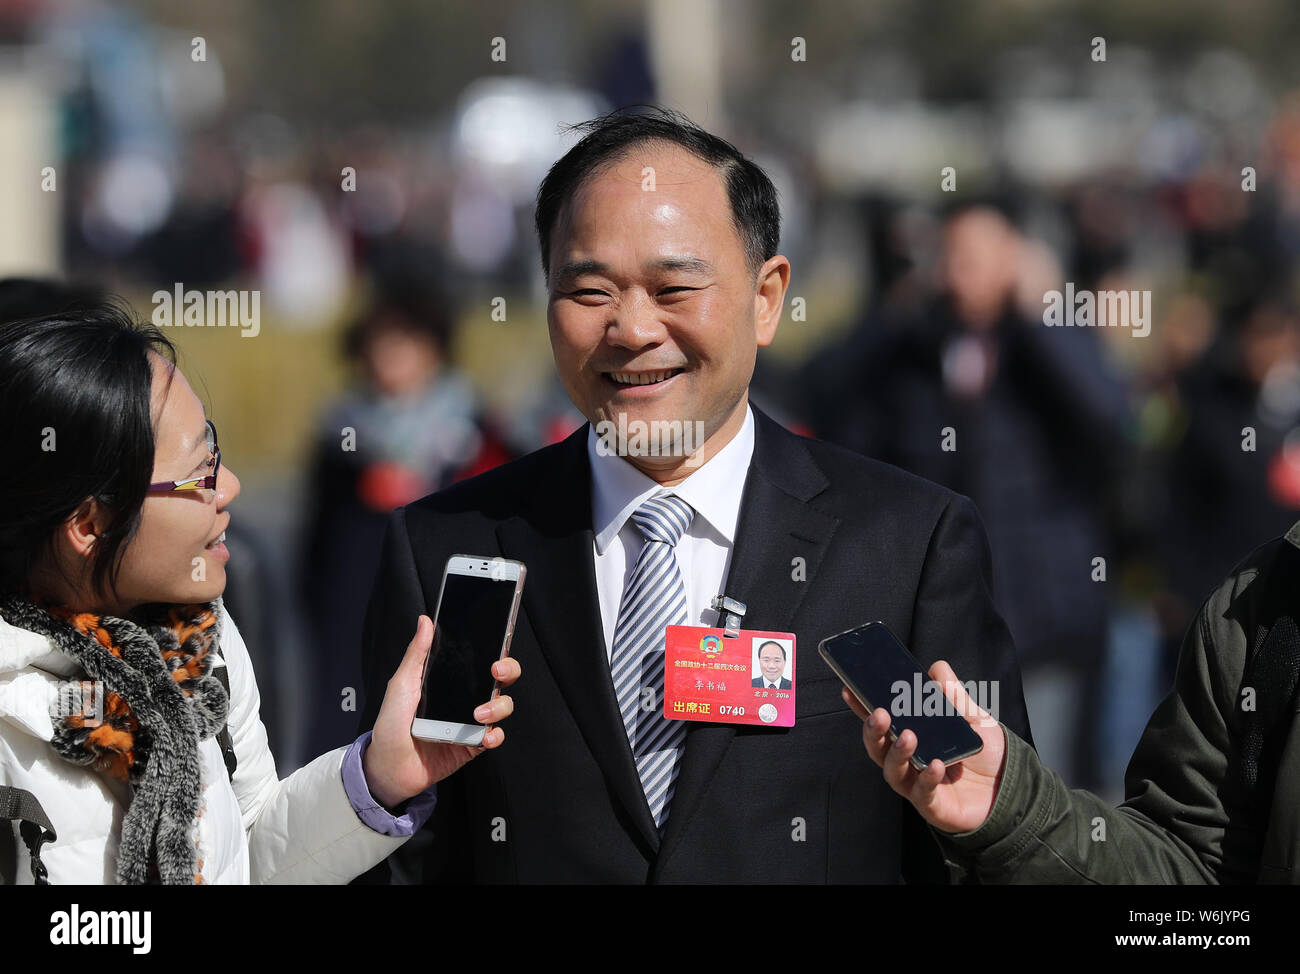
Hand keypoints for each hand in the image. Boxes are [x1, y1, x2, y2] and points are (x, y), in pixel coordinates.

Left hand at [363, 615, 519, 808]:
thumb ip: (417, 654)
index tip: (495, 649)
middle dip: (508, 672)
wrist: (388, 767)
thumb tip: (425, 621)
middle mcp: (465, 698)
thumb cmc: (391, 724)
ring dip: (498, 707)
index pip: (480, 661)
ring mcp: (470, 721)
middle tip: (496, 673)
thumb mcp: (402, 684)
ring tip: (478, 714)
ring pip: (502, 706)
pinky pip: (494, 737)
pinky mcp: (472, 745)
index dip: (495, 652)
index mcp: (450, 680)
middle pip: (501, 680)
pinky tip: (485, 737)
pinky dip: (495, 736)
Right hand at [842, 659, 1004, 833]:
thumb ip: (954, 695)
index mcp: (910, 736)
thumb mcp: (973, 717)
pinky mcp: (933, 805)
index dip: (862, 707)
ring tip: (908, 736)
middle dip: (874, 730)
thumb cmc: (984, 753)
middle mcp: (907, 761)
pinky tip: (935, 765)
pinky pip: (923, 793)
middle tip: (880, 714)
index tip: (850, 690)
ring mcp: (916, 784)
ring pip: (893, 771)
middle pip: (878, 747)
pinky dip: (927, 778)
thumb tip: (937, 668)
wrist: (1010, 788)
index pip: (881, 722)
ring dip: (897, 753)